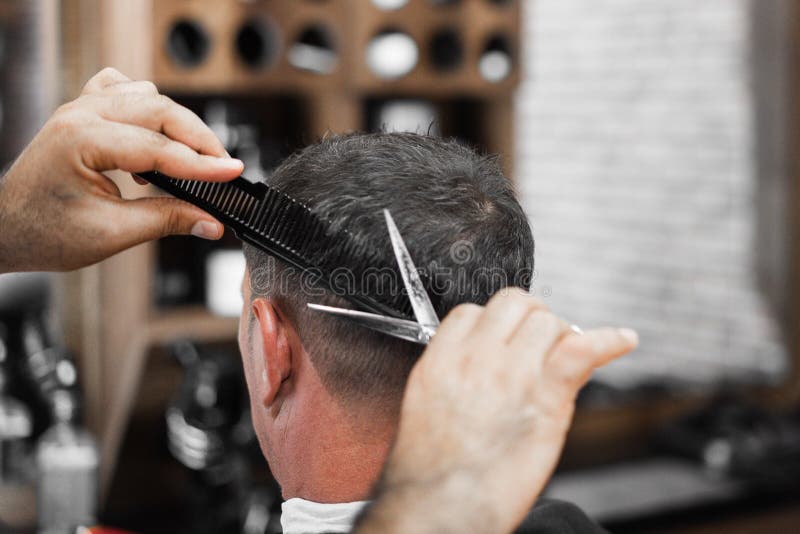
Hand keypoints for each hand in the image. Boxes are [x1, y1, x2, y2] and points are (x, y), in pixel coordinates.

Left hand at [0, 68, 242, 272]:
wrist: (4, 230)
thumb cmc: (41, 232)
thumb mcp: (111, 233)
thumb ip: (167, 220)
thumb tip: (210, 221)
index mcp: (80, 139)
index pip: (158, 147)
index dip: (201, 163)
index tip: (232, 172)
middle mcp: (79, 114)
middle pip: (159, 109)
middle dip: (198, 139)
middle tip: (223, 167)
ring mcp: (80, 108)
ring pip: (147, 96)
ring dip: (176, 123)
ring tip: (193, 158)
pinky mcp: (83, 112)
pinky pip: (125, 90)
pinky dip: (149, 107)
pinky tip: (156, 133)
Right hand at [357, 290, 637, 532]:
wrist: (444, 505)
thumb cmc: (434, 469)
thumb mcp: (425, 404)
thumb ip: (451, 372)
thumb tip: (478, 359)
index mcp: (442, 360)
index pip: (471, 311)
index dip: (493, 322)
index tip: (505, 338)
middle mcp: (477, 358)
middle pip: (513, 303)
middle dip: (530, 317)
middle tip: (539, 341)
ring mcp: (512, 373)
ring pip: (547, 321)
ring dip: (560, 334)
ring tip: (565, 356)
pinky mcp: (546, 395)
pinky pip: (583, 349)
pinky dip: (609, 340)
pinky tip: (623, 339)